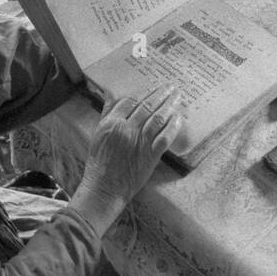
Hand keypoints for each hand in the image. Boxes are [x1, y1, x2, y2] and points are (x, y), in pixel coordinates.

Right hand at [72, 85, 183, 233]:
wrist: (104, 189)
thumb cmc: (99, 163)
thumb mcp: (97, 134)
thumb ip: (106, 113)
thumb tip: (108, 93)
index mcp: (111, 123)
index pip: (130, 101)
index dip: (144, 93)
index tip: (153, 88)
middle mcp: (126, 129)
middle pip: (146, 106)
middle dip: (161, 94)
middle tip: (171, 86)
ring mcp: (139, 142)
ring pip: (157, 118)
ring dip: (169, 105)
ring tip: (177, 96)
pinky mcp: (150, 156)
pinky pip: (164, 137)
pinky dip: (172, 126)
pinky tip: (178, 118)